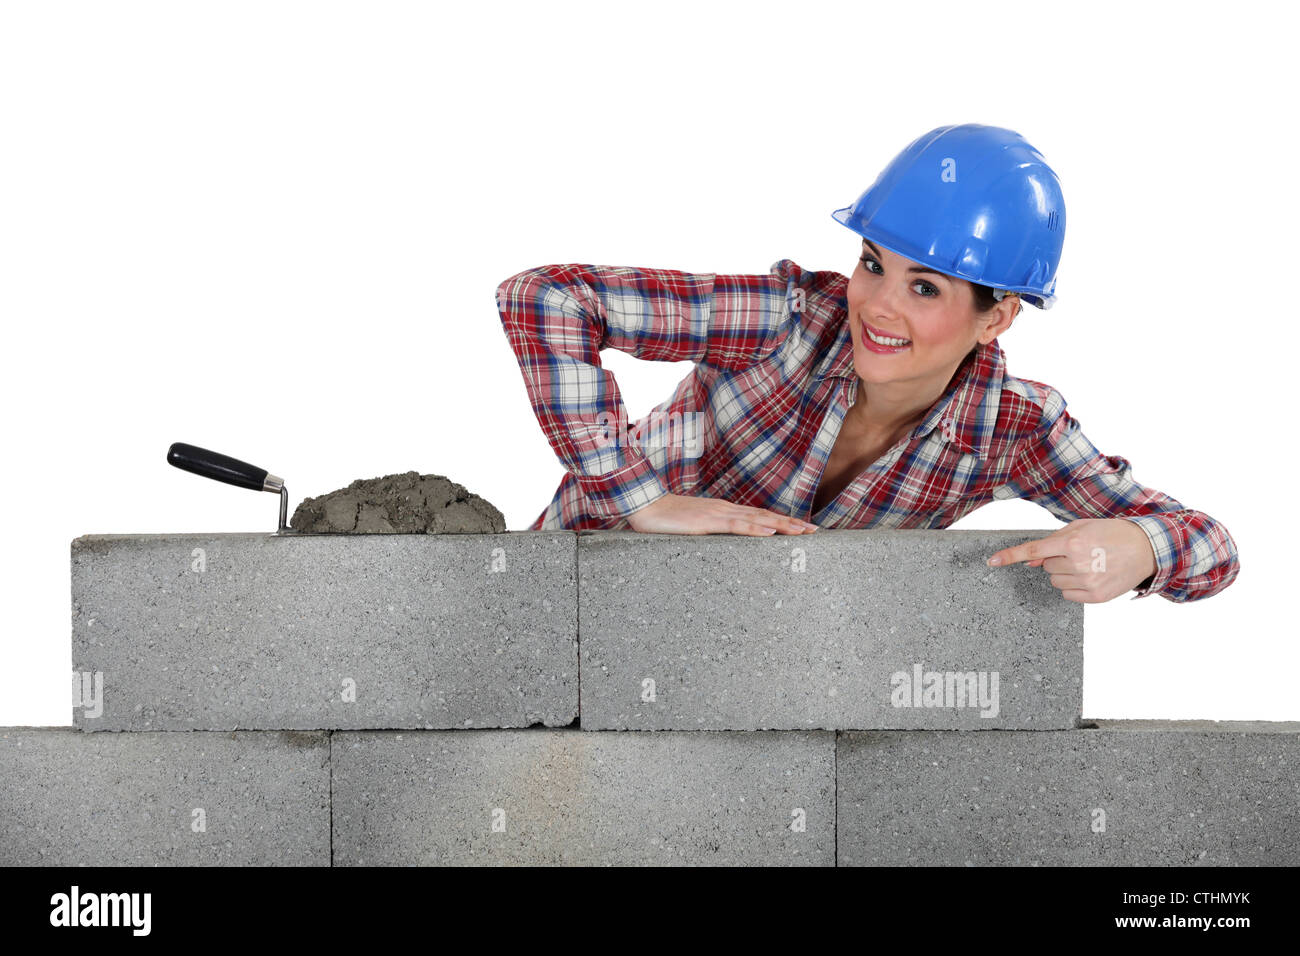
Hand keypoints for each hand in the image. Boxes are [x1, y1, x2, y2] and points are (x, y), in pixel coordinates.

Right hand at [626, 493, 818, 535]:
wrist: (644, 504)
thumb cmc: (664, 519)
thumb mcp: (692, 528)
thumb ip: (708, 533)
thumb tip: (722, 544)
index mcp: (723, 511)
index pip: (759, 516)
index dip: (782, 521)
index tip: (802, 528)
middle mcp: (725, 509)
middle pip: (765, 516)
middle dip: (791, 523)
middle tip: (815, 531)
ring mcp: (717, 514)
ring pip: (757, 519)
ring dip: (782, 525)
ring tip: (803, 532)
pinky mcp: (706, 522)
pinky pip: (735, 525)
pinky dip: (755, 528)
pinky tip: (770, 532)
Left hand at [985, 518, 1156, 603]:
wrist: (1146, 549)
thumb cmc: (1112, 534)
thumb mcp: (1082, 528)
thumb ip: (1053, 542)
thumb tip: (1031, 560)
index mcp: (1073, 542)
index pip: (1033, 550)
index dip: (1010, 556)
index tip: (991, 562)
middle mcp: (1078, 563)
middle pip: (1046, 566)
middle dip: (1057, 559)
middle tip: (1080, 552)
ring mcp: (1088, 582)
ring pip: (1055, 581)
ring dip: (1065, 573)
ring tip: (1089, 563)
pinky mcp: (1096, 597)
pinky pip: (1068, 594)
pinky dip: (1074, 587)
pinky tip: (1093, 575)